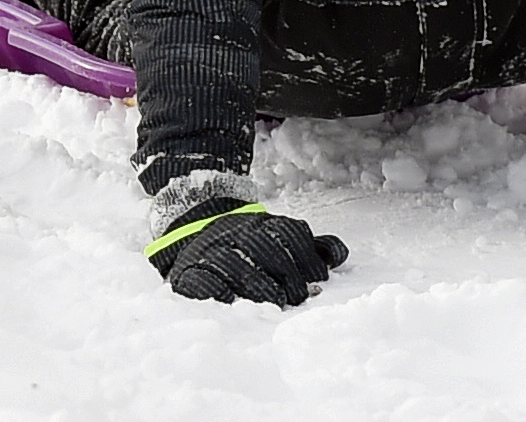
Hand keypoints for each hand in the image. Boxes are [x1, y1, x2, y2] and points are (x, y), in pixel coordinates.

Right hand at [149, 201, 348, 304]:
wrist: (193, 231)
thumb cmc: (248, 247)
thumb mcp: (279, 239)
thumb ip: (309, 247)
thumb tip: (337, 256)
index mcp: (261, 222)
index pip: (287, 231)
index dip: (306, 255)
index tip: (318, 279)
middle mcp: (234, 230)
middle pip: (262, 245)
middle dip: (285, 272)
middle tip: (298, 297)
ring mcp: (209, 248)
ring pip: (232, 261)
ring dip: (256, 283)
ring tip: (275, 303)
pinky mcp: (187, 270)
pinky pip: (199, 277)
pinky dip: (216, 289)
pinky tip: (232, 301)